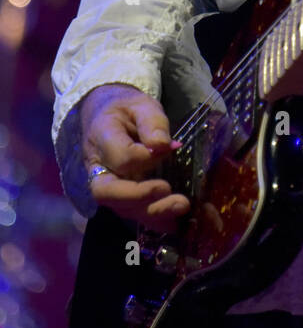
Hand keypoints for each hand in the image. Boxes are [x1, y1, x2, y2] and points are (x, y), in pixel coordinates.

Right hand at [80, 83, 189, 229]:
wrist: (108, 115)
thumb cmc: (127, 110)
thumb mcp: (141, 105)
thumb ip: (152, 123)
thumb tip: (163, 146)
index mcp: (101, 138)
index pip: (119, 157)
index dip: (144, 158)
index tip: (168, 149)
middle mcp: (97, 167)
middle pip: (108, 193)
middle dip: (139, 198)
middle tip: (169, 191)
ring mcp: (107, 185)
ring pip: (121, 208)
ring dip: (151, 212)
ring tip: (181, 206)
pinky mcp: (120, 197)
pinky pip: (133, 213)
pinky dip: (154, 221)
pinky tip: (177, 222)